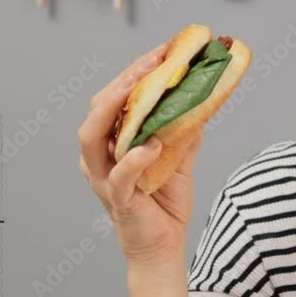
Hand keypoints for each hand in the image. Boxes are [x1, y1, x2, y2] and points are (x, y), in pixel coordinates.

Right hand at [77, 42, 205, 266]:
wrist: (164, 246)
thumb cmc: (166, 203)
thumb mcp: (180, 158)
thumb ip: (186, 131)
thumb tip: (204, 99)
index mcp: (112, 142)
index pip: (115, 98)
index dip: (136, 72)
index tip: (164, 50)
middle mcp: (100, 157)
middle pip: (98, 109)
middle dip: (126, 80)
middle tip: (157, 60)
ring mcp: (104, 179)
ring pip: (92, 138)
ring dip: (115, 109)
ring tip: (140, 88)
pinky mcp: (117, 200)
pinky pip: (118, 176)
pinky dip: (134, 158)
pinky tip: (154, 144)